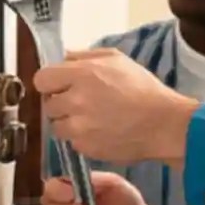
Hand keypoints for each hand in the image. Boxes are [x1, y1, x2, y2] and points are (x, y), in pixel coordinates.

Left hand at [34, 48, 198, 163]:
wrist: (163, 123)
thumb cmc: (142, 88)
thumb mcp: (115, 58)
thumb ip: (83, 55)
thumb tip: (62, 58)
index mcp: (80, 74)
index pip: (41, 79)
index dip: (50, 82)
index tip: (60, 85)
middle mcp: (75, 101)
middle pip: (48, 104)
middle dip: (61, 103)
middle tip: (82, 102)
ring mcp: (79, 127)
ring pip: (57, 126)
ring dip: (70, 123)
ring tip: (92, 119)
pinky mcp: (85, 148)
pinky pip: (73, 142)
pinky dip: (83, 139)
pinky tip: (101, 132)